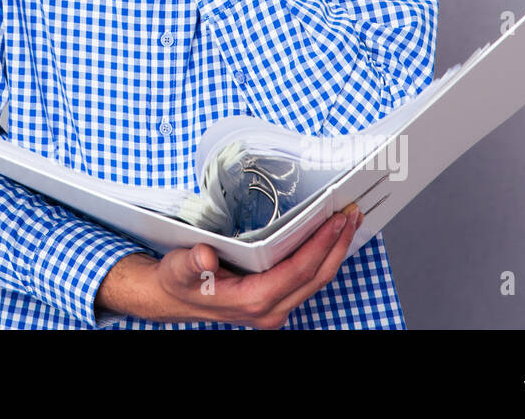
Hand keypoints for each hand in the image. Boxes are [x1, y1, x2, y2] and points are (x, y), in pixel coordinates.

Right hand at [95, 203, 363, 328]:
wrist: (172, 298)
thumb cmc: (178, 281)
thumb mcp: (178, 268)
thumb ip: (191, 263)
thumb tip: (204, 257)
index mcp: (252, 301)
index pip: (298, 271)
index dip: (320, 245)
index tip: (336, 221)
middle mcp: (270, 310)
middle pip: (316, 277)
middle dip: (338, 245)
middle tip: (352, 214)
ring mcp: (275, 308)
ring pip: (316, 281)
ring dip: (334, 251)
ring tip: (347, 222)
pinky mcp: (276, 302)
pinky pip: (307, 281)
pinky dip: (322, 258)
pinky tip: (328, 239)